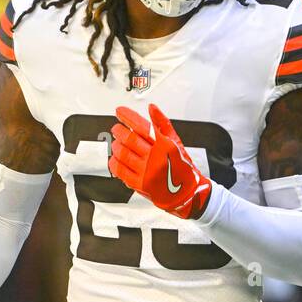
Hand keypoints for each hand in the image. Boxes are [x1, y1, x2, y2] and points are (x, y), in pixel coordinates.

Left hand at [108, 102, 211, 219]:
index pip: (141, 126)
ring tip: (117, 143)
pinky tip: (115, 158)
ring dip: (116, 146)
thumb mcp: (177, 142)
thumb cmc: (183, 167)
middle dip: (119, 131)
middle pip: (129, 139)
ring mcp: (147, 172)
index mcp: (165, 145)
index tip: (119, 111)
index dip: (127, 116)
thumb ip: (162, 124)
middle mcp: (155, 157)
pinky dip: (114, 162)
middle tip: (116, 128)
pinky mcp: (140, 184)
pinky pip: (120, 171)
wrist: (187, 193)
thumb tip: (152, 108)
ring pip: (123, 154)